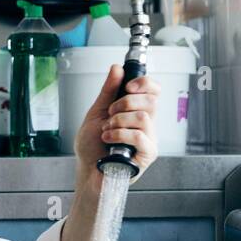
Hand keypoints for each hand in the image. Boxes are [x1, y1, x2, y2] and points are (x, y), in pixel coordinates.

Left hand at [74, 64, 160, 185]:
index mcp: (137, 112)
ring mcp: (149, 140)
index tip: (127, 86)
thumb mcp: (97, 113)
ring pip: (143, 117)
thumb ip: (108, 91)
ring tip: (106, 131)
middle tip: (110, 114)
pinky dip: (119, 134)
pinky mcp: (147, 155)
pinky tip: (108, 139)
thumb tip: (117, 69)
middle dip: (125, 102)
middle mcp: (147, 125)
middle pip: (151, 100)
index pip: (153, 91)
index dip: (144, 83)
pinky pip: (139, 136)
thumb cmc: (92, 148)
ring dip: (118, 121)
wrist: (86, 172)